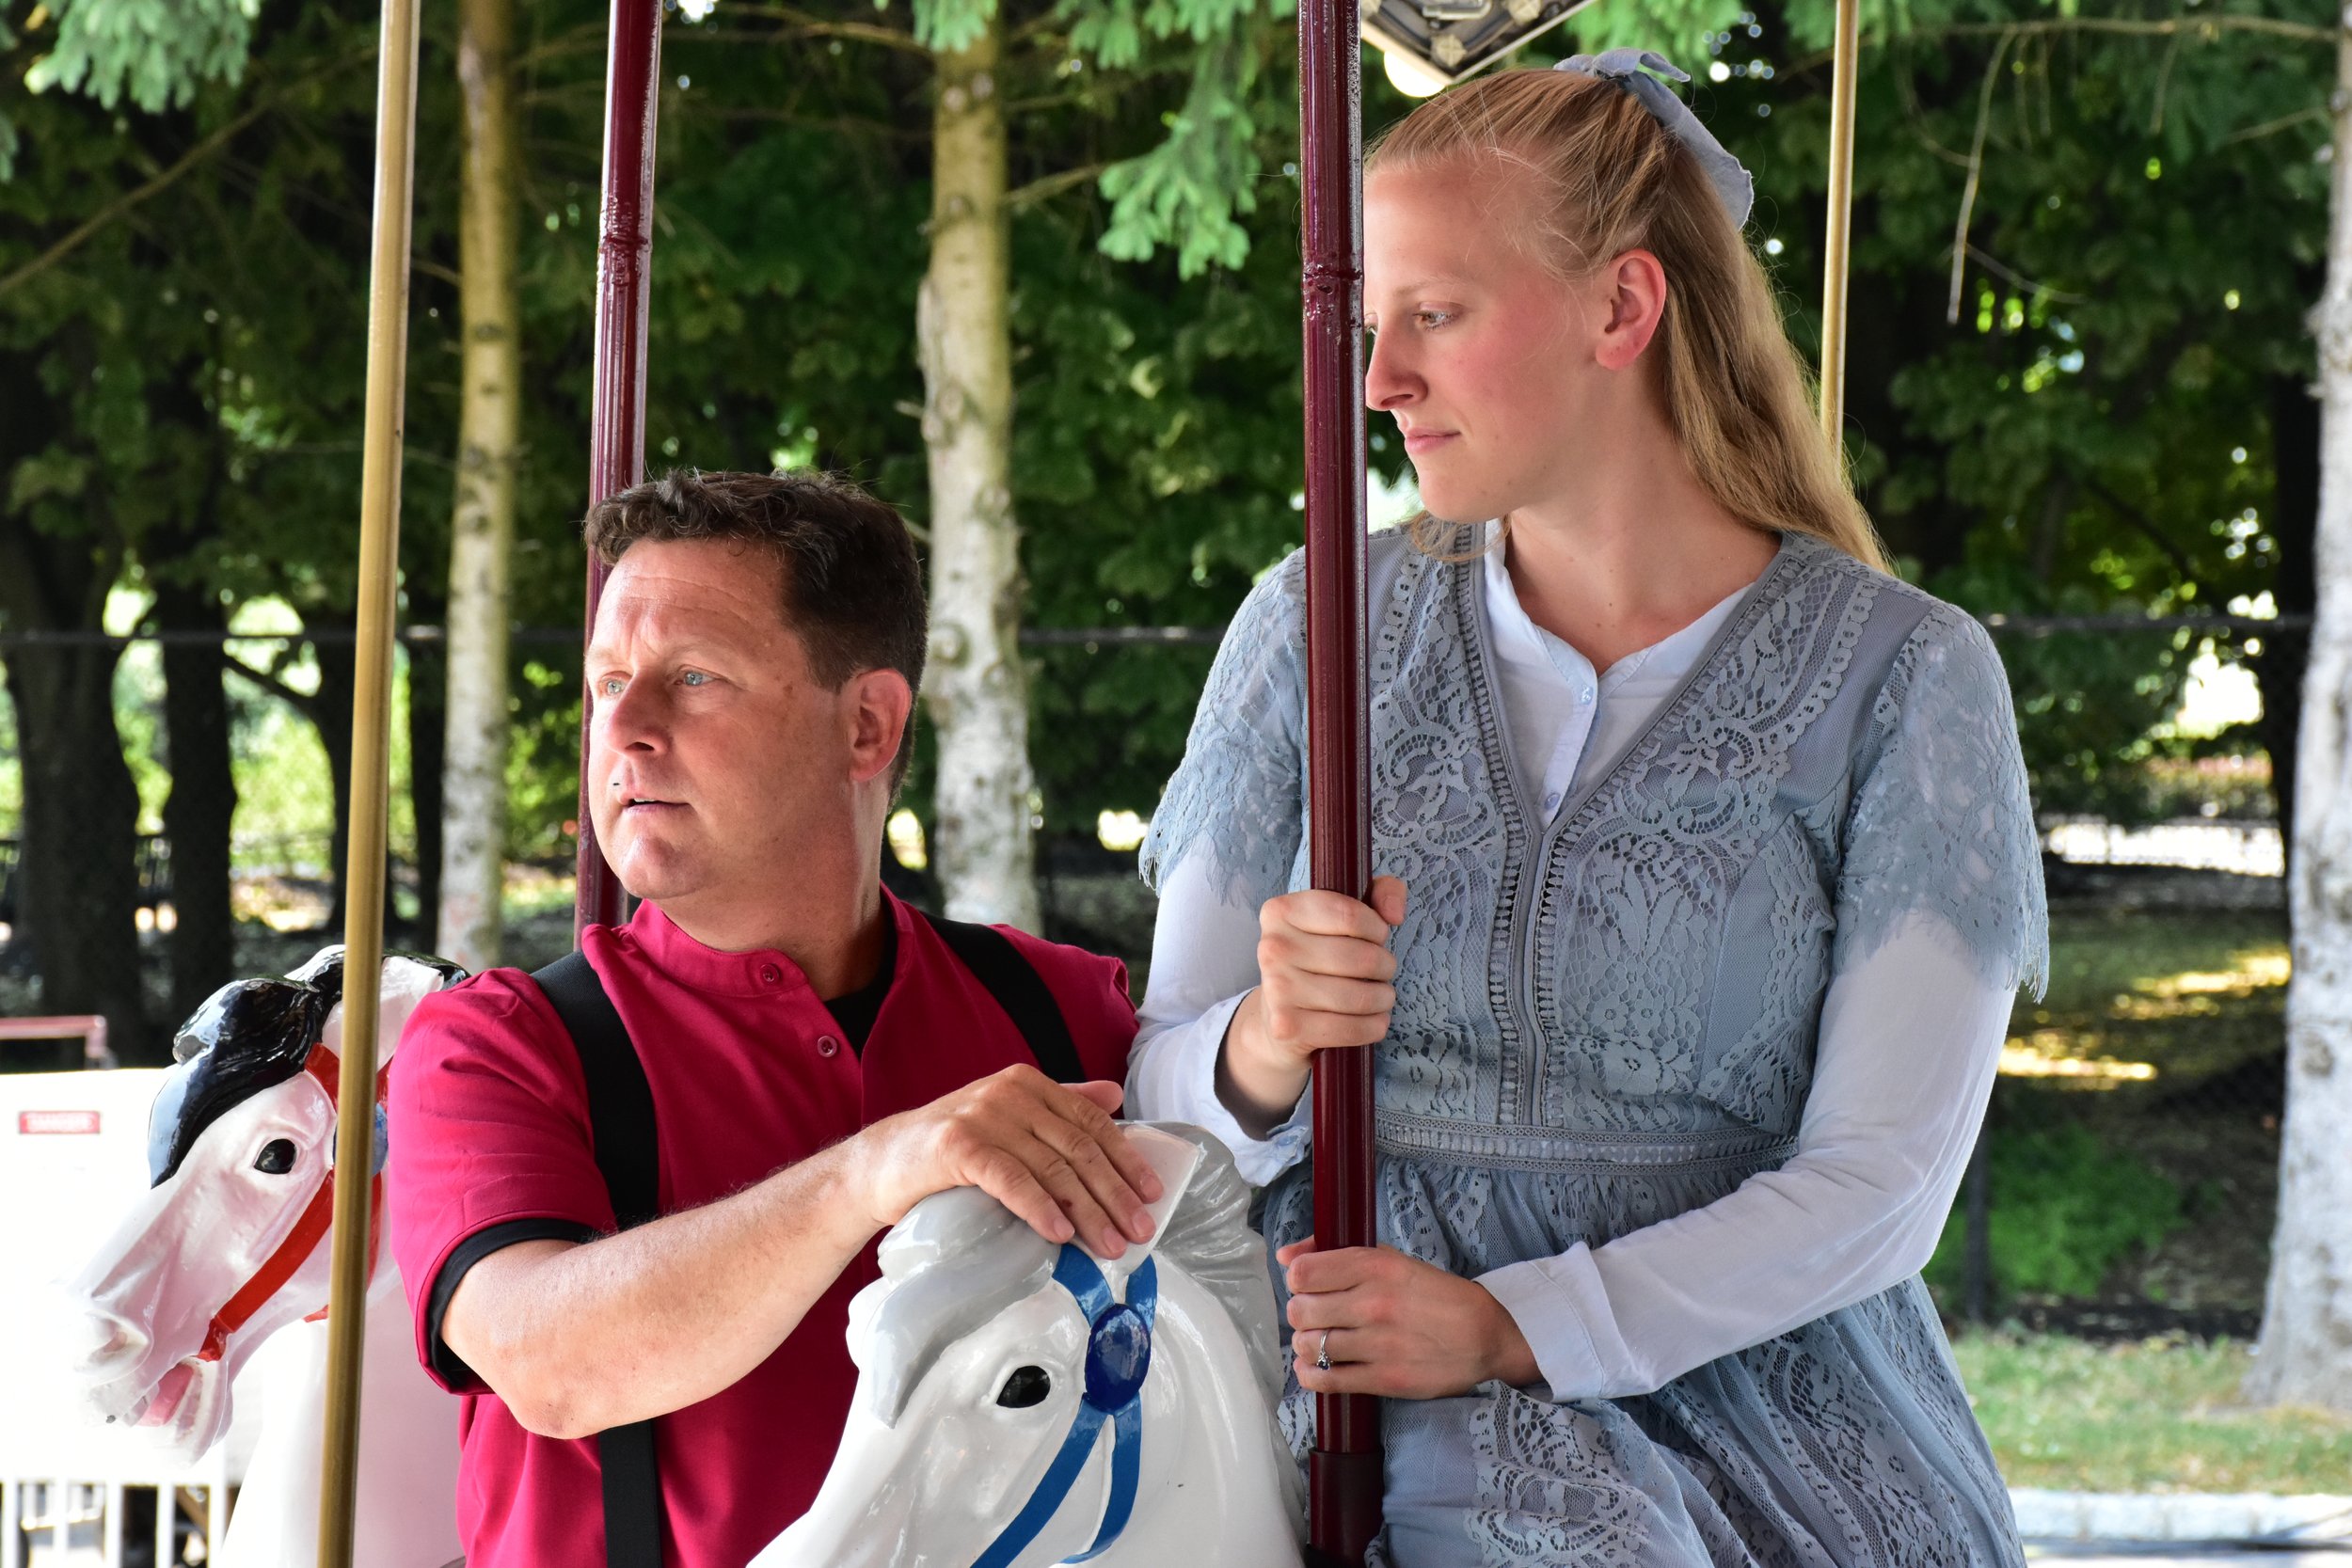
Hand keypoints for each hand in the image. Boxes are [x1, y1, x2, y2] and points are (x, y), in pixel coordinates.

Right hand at [854, 1067, 1163, 1257]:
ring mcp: (983, 1116)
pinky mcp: (957, 1146)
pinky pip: (1011, 1179)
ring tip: (1109, 1245)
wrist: (882, 1163)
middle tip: (1140, 1231)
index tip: (1152, 1194)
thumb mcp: (1010, 1119)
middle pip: (1077, 1148)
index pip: (1091, 1123)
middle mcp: (1010, 1092)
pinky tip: (1060, 1234)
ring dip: (1087, 1211)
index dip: (1126, 1159)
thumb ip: (1060, 1106)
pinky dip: (1039, 1208)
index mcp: (1029, 1083)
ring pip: (1051, 1168)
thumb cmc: (951, 1149)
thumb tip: (1115, 1096)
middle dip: (1115, 1193)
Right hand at [1218, 876, 1407, 1133]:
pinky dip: (1373, 1027)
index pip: (1349, 914)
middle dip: (1385, 967)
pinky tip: (1373, 1022)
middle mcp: (1273, 947)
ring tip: (1381, 998)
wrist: (1276, 1020)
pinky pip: (1350, 1028)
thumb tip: (1394, 912)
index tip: (1377, 938)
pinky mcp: (1286, 1026)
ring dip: (1383, 999)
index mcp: (1281, 912)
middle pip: (1360, 957)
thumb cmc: (1317, 962)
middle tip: (1382, 973)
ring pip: (1359, 995)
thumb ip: (1378, 893)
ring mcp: (1277, 989)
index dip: (1377, 929)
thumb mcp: (1341, 918)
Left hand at [1278, 1237, 1537, 1398]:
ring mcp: (1377, 1344)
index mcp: (1376, 1267)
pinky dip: (1310, 1375)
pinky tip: (1316, 1367)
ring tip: (1320, 1341)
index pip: (1304, 1273)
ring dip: (1306, 1343)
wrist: (1485, 1335)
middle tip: (1316, 1316)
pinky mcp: (1383, 1379)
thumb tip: (1284, 1256)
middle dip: (1301, 1313)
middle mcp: (1373, 1304)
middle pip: (1300, 1310)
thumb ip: (1336, 1254)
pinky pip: (1326, 1380)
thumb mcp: (1392, 1260)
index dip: (1299, 1280)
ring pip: (1309, 1345)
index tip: (1310, 1285)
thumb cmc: (1435, 1294)